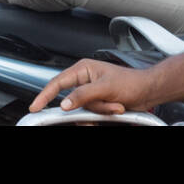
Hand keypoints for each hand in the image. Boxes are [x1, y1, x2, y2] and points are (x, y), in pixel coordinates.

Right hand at [28, 59, 155, 114]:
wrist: (148, 92)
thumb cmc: (130, 82)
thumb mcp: (105, 88)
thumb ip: (82, 95)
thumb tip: (64, 104)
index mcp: (83, 69)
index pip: (58, 82)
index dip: (44, 95)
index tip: (35, 107)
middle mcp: (84, 80)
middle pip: (74, 101)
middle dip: (93, 107)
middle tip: (109, 105)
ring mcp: (91, 93)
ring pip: (85, 110)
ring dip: (102, 112)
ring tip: (117, 105)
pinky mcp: (99, 104)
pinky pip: (93, 114)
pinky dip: (105, 115)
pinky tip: (116, 109)